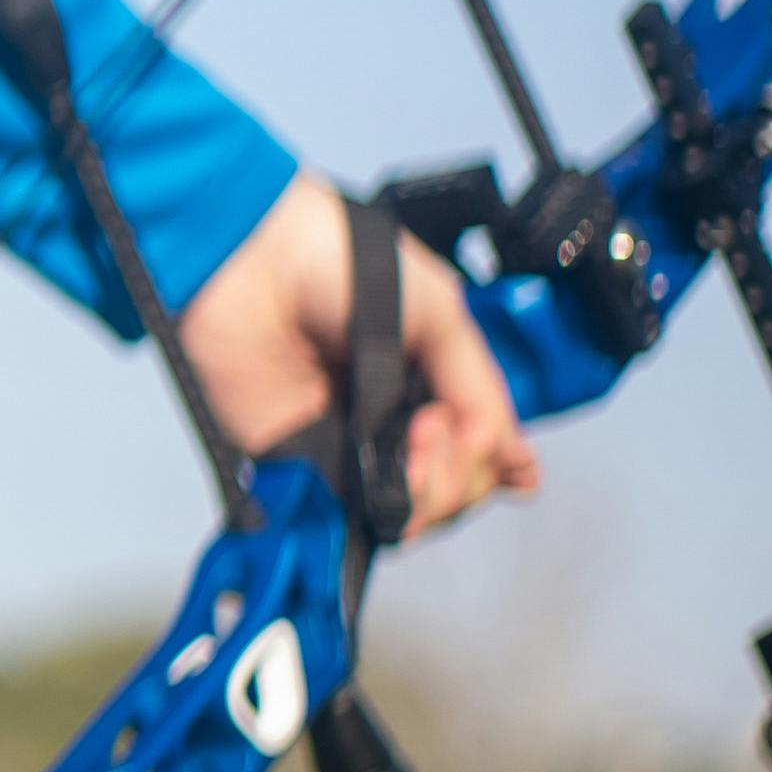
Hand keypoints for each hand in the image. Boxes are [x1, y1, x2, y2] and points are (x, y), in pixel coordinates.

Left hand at [169, 167, 539, 538]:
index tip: (493, 442)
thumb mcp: (439, 316)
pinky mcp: (298, 464)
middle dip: (467, 473)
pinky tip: (400, 477)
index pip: (475, 455)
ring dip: (437, 491)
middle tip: (440, 427)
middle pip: (452, 492)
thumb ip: (480, 393)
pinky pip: (353, 516)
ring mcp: (342, 448)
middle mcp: (385, 423)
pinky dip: (390, 511)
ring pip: (411, 514)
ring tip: (420, 437)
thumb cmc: (334, 259)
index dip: (492, 462)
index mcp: (422, 384)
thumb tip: (517, 462)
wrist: (255, 255)